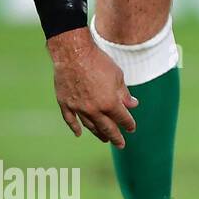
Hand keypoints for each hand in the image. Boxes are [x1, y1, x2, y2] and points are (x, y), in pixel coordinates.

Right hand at [47, 28, 137, 146]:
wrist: (73, 54)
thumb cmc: (99, 62)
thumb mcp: (118, 76)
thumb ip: (124, 94)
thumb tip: (133, 105)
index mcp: (109, 103)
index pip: (122, 118)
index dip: (129, 124)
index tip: (132, 128)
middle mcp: (93, 109)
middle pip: (107, 128)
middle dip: (115, 137)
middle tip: (121, 145)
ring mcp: (77, 108)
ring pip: (89, 126)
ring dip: (98, 134)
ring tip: (104, 139)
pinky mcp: (64, 103)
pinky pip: (70, 120)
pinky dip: (74, 127)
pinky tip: (79, 134)